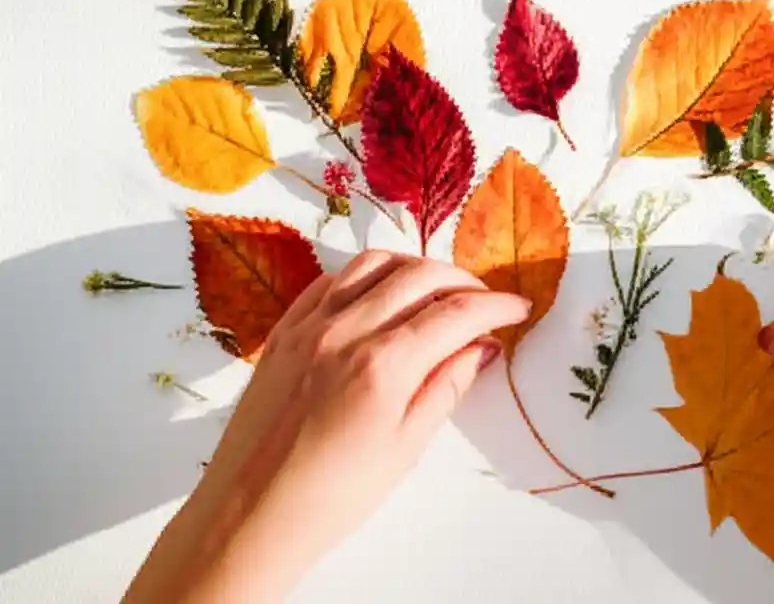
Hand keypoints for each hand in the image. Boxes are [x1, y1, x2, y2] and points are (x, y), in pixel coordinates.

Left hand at [125, 252, 529, 602]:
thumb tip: (483, 346)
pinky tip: (382, 293)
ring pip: (374, 263)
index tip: (518, 308)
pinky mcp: (284, 329)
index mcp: (384, 364)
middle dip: (463, 280)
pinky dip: (367, 274)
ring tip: (438, 289)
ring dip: (415, 266)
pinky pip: (332, 279)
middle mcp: (347, 331)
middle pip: (420, 275)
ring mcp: (310, 325)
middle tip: (484, 300)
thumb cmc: (335, 494)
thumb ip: (447, 386)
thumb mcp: (407, 446)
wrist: (252, 513)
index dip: (496, 305)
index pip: (456, 313)